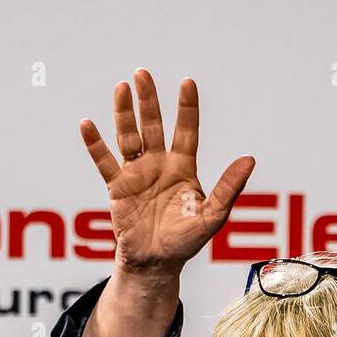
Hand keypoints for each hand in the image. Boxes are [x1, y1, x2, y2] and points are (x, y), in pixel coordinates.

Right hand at [82, 70, 254, 275]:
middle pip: (154, 125)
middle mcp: (159, 165)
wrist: (156, 263)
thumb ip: (229, 187)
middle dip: (149, 101)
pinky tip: (87, 125)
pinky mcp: (117, 188)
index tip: (187, 83)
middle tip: (142, 74)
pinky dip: (95, 144)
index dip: (187, 108)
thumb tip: (250, 159)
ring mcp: (136, 174)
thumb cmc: (186, 242)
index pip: (186, 131)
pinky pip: (105, 162)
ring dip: (124, 113)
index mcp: (183, 168)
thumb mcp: (213, 216)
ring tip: (121, 88)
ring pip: (129, 137)